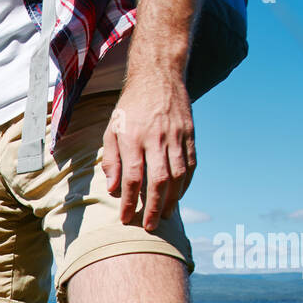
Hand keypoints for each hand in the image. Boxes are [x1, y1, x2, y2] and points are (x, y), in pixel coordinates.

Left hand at [101, 68, 196, 230]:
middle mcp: (156, 138)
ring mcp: (176, 136)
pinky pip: (191, 165)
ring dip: (172, 200)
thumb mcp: (112, 128)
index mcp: (133, 137)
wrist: (159, 76)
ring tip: (165, 215)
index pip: (132, 177)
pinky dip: (186, 184)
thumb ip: (111, 159)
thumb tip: (113, 188)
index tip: (126, 219)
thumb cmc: (131, 106)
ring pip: (178, 176)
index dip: (129, 201)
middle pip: (158, 181)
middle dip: (154, 207)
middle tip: (150, 226)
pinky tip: (179, 196)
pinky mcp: (190, 134)